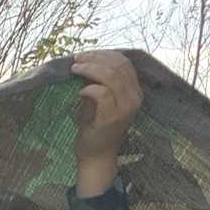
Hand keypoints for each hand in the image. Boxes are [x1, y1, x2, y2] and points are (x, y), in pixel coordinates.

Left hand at [70, 51, 141, 195]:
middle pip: (118, 66)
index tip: (85, 54)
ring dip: (89, 69)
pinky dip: (89, 88)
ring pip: (111, 76)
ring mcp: (126, 108)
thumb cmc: (95, 126)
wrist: (95, 155)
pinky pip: (102, 93)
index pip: (124, 62)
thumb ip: (98, 80)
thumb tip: (87, 59)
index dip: (104, 54)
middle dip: (94, 58)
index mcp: (135, 90)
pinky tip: (80, 91)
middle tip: (76, 60)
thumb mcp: (98, 98)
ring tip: (74, 70)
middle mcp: (135, 97)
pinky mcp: (113, 117)